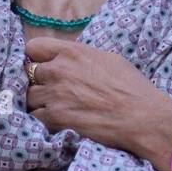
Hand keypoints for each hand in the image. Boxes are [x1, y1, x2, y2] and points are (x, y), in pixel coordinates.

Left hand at [24, 38, 171, 170]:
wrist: (142, 117)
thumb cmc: (132, 88)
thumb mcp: (108, 59)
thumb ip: (81, 57)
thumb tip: (69, 59)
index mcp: (72, 52)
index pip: (33, 47)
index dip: (36, 58)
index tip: (42, 66)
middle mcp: (59, 70)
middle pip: (29, 74)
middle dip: (39, 82)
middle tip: (53, 92)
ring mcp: (55, 95)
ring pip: (29, 97)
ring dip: (40, 103)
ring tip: (56, 109)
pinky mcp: (55, 118)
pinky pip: (35, 118)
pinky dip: (43, 121)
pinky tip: (58, 123)